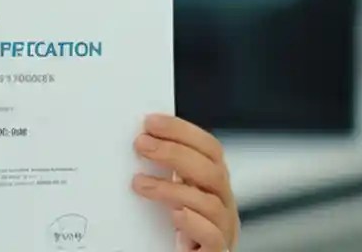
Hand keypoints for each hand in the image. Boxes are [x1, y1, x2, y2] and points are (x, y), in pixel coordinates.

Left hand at [132, 114, 239, 250]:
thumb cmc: (174, 228)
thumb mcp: (172, 193)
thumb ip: (164, 171)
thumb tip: (140, 140)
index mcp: (212, 183)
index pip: (208, 148)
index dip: (182, 131)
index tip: (151, 122)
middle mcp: (221, 203)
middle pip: (211, 170)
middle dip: (174, 152)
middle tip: (142, 144)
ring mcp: (222, 228)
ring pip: (210, 203)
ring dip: (173, 188)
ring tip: (141, 183)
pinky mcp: (216, 251)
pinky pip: (213, 237)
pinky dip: (194, 223)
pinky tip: (175, 215)